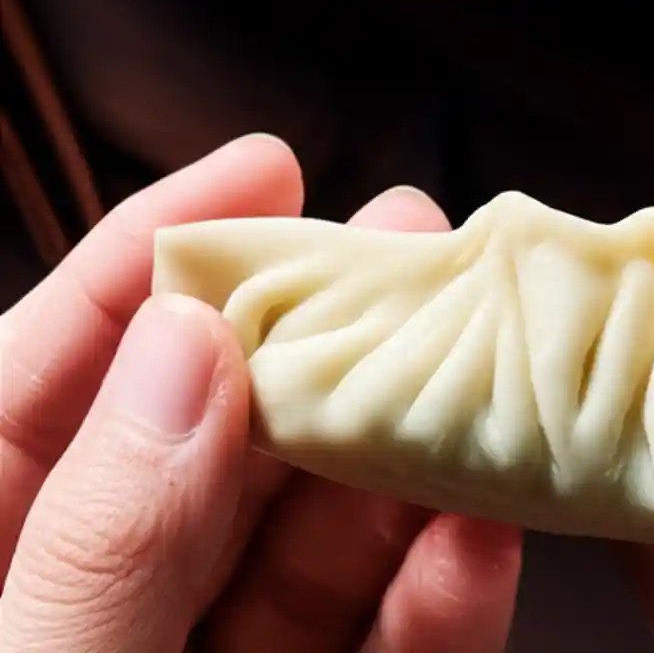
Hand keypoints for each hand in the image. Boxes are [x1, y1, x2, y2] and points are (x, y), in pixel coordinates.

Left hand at [0, 135, 520, 651]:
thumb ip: (105, 537)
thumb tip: (186, 355)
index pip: (47, 380)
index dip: (148, 260)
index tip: (261, 171)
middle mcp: (113, 604)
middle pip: (218, 442)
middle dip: (316, 344)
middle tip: (405, 257)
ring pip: (320, 545)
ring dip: (405, 463)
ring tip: (480, 376)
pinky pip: (388, 651)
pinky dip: (445, 600)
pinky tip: (484, 537)